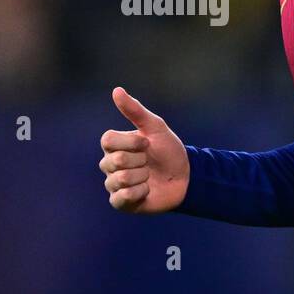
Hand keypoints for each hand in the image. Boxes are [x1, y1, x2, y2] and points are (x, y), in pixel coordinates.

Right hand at [98, 86, 189, 213]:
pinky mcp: (121, 202)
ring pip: (120, 179)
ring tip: (149, 176)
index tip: (148, 144)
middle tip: (149, 162)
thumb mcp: (155, 127)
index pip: (108, 140)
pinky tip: (147, 190)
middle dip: (140, 161)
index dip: (132, 142)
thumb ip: (135, 110)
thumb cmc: (169, 151)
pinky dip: (140, 192)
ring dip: (143, 177)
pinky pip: (122, 197)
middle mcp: (110, 164)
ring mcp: (114, 184)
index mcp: (114, 145)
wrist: (186, 177)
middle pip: (115, 160)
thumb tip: (116, 90)